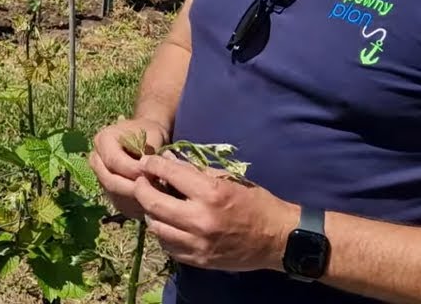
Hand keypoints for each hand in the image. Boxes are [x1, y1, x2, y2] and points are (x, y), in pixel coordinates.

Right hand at [89, 116, 168, 218]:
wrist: (146, 136)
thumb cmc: (151, 134)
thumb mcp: (153, 136)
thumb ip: (150, 155)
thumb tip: (151, 176)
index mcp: (102, 139)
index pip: (114, 161)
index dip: (134, 171)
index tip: (154, 175)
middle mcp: (95, 158)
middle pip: (110, 181)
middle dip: (134, 188)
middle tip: (156, 191)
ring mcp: (99, 176)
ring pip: (114, 195)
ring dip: (135, 200)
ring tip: (156, 198)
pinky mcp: (107, 190)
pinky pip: (119, 203)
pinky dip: (135, 206)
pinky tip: (151, 204)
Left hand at [135, 153, 298, 271]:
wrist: (279, 239)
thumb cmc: (257, 203)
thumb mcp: (230, 179)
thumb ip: (197, 172)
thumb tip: (169, 162)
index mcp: (210, 194)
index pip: (169, 173)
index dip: (152, 165)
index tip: (147, 163)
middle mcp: (200, 219)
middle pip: (153, 203)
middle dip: (141, 188)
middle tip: (141, 182)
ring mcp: (198, 243)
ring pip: (156, 227)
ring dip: (151, 213)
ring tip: (156, 205)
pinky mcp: (198, 260)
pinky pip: (168, 246)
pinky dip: (164, 233)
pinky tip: (169, 224)